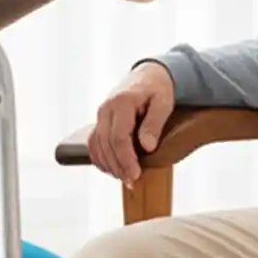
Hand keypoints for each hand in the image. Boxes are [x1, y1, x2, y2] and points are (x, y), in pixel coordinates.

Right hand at [88, 62, 175, 188]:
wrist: (148, 75)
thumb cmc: (158, 89)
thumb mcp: (164, 102)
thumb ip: (154, 123)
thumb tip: (147, 147)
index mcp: (122, 102)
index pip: (119, 137)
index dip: (126, 159)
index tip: (136, 174)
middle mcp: (106, 108)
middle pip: (106, 144)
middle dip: (118, 166)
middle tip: (132, 182)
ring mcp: (100, 115)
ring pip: (97, 146)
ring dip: (109, 165)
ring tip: (124, 178)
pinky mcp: (100, 121)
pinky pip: (94, 143)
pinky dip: (100, 158)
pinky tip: (113, 169)